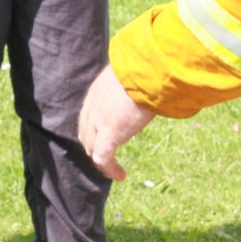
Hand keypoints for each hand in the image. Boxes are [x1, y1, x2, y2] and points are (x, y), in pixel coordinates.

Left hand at [77, 64, 156, 181]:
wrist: (146, 67)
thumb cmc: (148, 66)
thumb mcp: (137, 73)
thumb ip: (137, 82)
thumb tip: (155, 82)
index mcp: (98, 90)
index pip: (88, 113)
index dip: (93, 127)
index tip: (104, 134)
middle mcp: (93, 105)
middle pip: (85, 132)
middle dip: (93, 144)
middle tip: (106, 155)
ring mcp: (99, 119)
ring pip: (91, 146)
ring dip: (100, 158)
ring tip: (112, 168)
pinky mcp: (110, 132)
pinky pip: (103, 157)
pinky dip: (109, 169)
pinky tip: (120, 176)